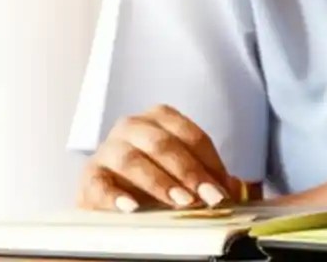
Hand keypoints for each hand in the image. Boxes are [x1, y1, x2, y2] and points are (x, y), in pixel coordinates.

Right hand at [78, 105, 239, 212]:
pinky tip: (132, 209)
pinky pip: (100, 184)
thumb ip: (210, 178)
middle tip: (208, 198)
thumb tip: (237, 188)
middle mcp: (132, 126)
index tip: (223, 189)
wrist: (110, 195)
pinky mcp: (89, 176)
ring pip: (132, 160)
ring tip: (181, 203)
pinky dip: (116, 197)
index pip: (191, 136)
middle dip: (189, 172)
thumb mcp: (185, 176)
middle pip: (164, 144)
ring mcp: (107, 149)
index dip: (210, 162)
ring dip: (160, 182)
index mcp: (161, 118)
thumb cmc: (156, 180)